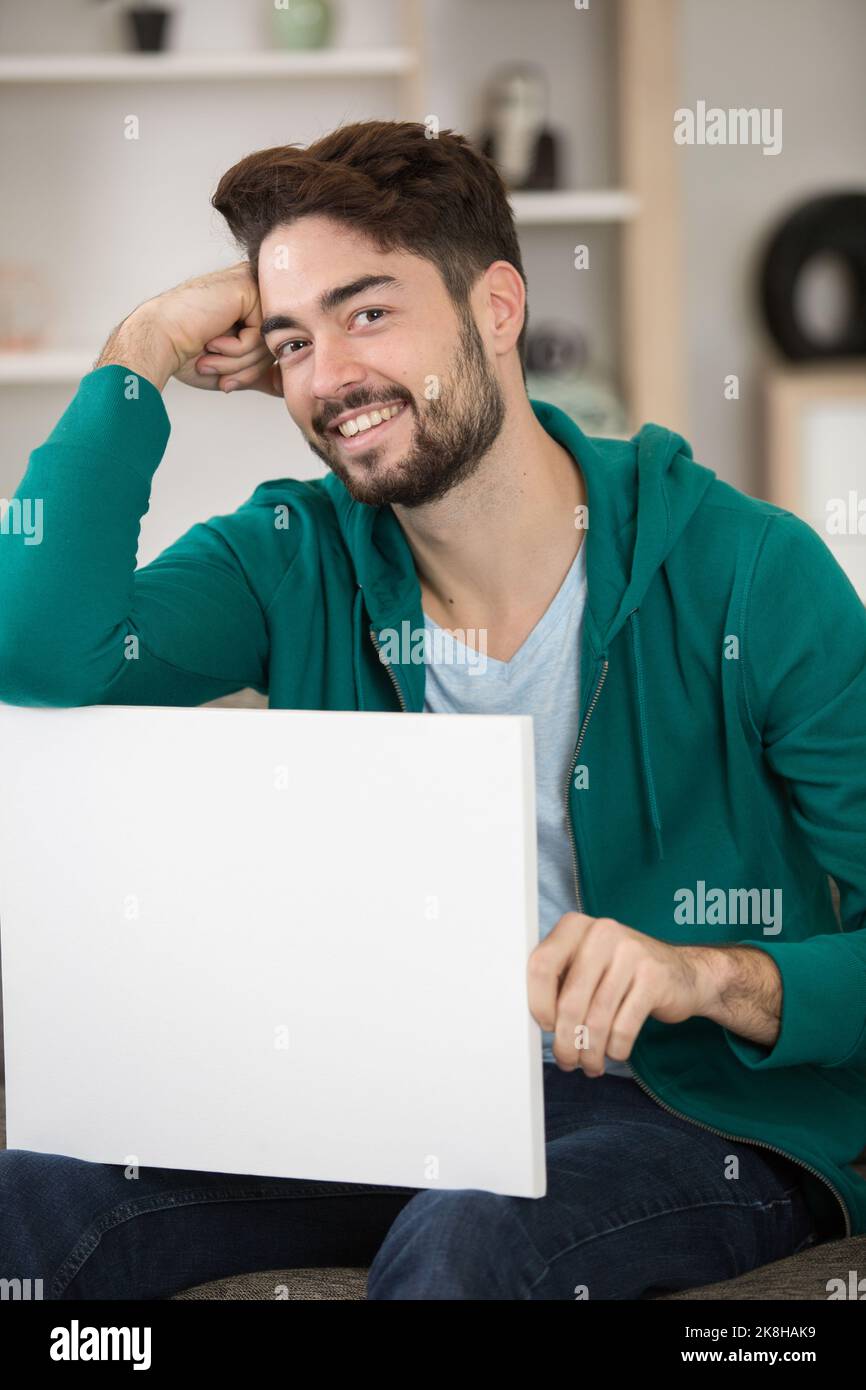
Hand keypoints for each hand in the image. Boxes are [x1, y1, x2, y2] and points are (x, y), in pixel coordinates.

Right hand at [127, 261, 280, 395]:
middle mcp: (252, 292)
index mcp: (249, 306)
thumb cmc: (185, 353)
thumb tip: (286, 387)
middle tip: (213, 368)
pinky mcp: (247, 288)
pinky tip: (212, 340)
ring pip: (268, 343)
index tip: (226, 382)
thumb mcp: (232, 368)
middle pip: (273, 347)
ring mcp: (251, 286)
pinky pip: (259, 335)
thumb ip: (259, 372)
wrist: (157, 341)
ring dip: (238, 362)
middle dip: (245, 370)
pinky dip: (236, 349)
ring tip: (210, 354)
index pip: (272, 348)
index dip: (251, 372)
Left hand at [527, 913, 709, 1074]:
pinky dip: (616, 1049)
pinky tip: (614, 1053)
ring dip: (590, 1052)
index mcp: (574, 926)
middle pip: (569, 999)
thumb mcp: (586, 964)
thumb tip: (536, 1023)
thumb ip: (559, 982)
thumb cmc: (620, 973)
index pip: (541, 965)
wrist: (681, 972)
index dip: (538, 1004)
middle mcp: (601, 932)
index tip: (546, 1026)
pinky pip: (624, 1027)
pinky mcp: (653, 977)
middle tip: (567, 1060)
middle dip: (565, 1040)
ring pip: (597, 1018)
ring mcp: (630, 952)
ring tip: (589, 1064)